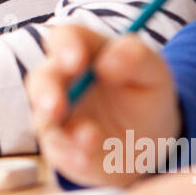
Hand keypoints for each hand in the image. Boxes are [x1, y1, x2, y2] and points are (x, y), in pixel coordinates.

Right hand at [25, 24, 179, 185]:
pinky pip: (59, 151)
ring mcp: (58, 116)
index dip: (65, 46)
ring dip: (62, 129)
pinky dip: (72, 155)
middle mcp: (62, 81)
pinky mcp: (61, 146)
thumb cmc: (146, 95)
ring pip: (44, 119)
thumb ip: (136, 57)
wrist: (150, 141)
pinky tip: (89, 156)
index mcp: (83, 52)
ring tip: (90, 137)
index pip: (64, 38)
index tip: (76, 61)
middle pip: (42, 79)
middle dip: (46, 91)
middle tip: (56, 106)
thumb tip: (107, 60)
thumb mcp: (154, 73)